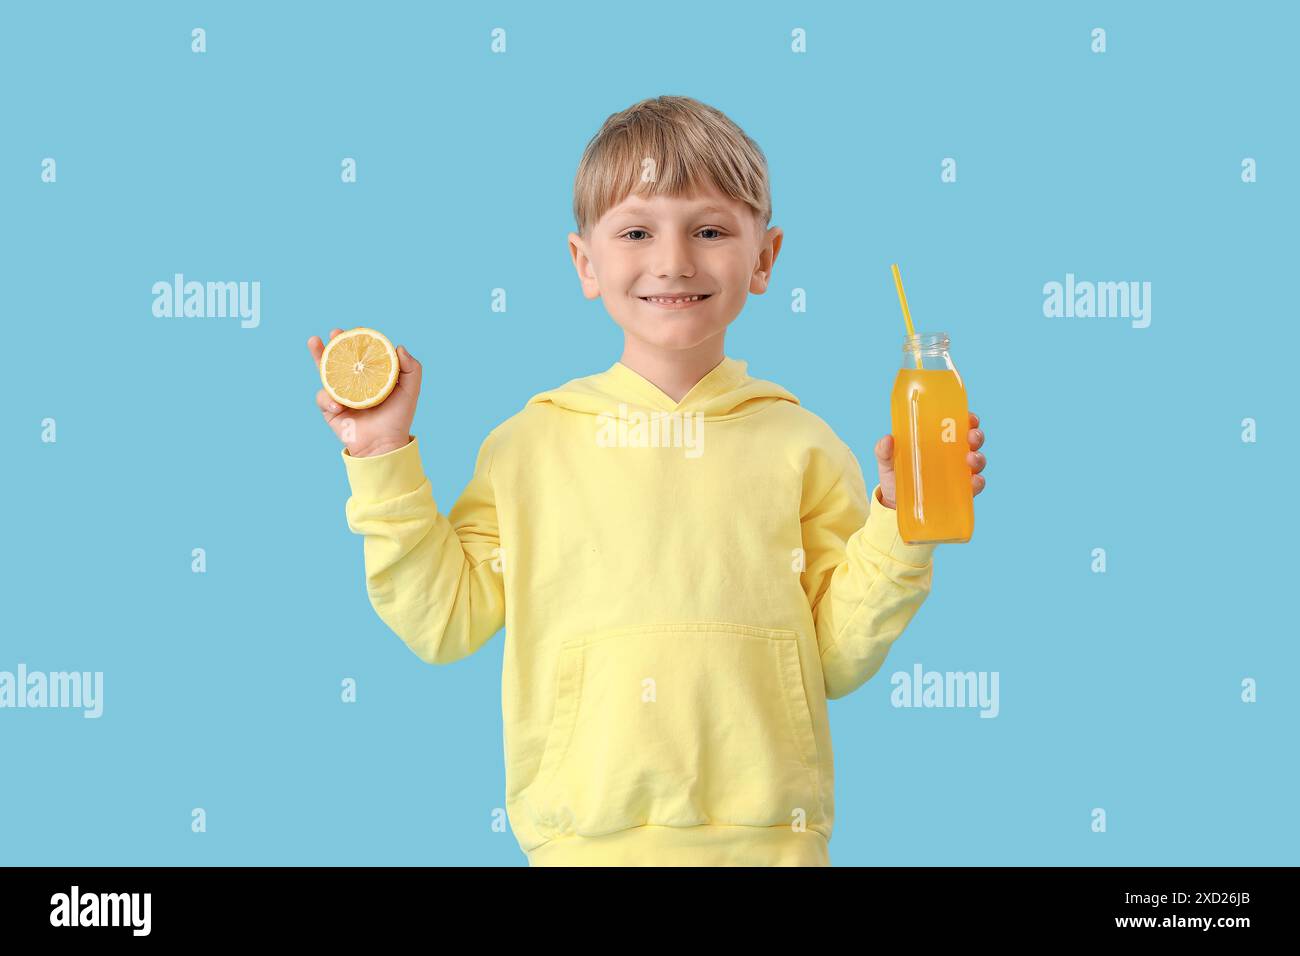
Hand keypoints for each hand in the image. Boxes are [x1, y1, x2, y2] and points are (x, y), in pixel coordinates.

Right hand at [307, 329, 421, 456]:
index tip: (353, 331)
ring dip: (318, 358)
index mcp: (370, 377)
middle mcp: (354, 384)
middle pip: (339, 359)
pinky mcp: (330, 411)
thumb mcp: (410, 391)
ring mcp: (340, 396)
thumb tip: (398, 346)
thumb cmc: (398, 418)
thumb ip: (412, 368)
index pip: (360, 355)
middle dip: (332, 344)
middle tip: (333, 333)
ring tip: (315, 343)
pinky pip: (323, 399)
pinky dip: (328, 399)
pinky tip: (339, 405)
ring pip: (325, 374)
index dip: (355, 342)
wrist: (384, 445)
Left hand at [874, 411, 986, 509]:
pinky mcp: (959, 493)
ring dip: (979, 459)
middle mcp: (953, 455)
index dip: (969, 420)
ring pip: (977, 462)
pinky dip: (978, 483)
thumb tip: (888, 439)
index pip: (959, 425)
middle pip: (973, 441)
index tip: (970, 418)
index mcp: (939, 441)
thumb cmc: (895, 476)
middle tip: (971, 437)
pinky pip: (974, 487)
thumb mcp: (887, 462)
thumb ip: (884, 451)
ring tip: (971, 459)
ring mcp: (958, 474)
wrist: (895, 506)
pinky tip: (974, 481)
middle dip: (977, 437)